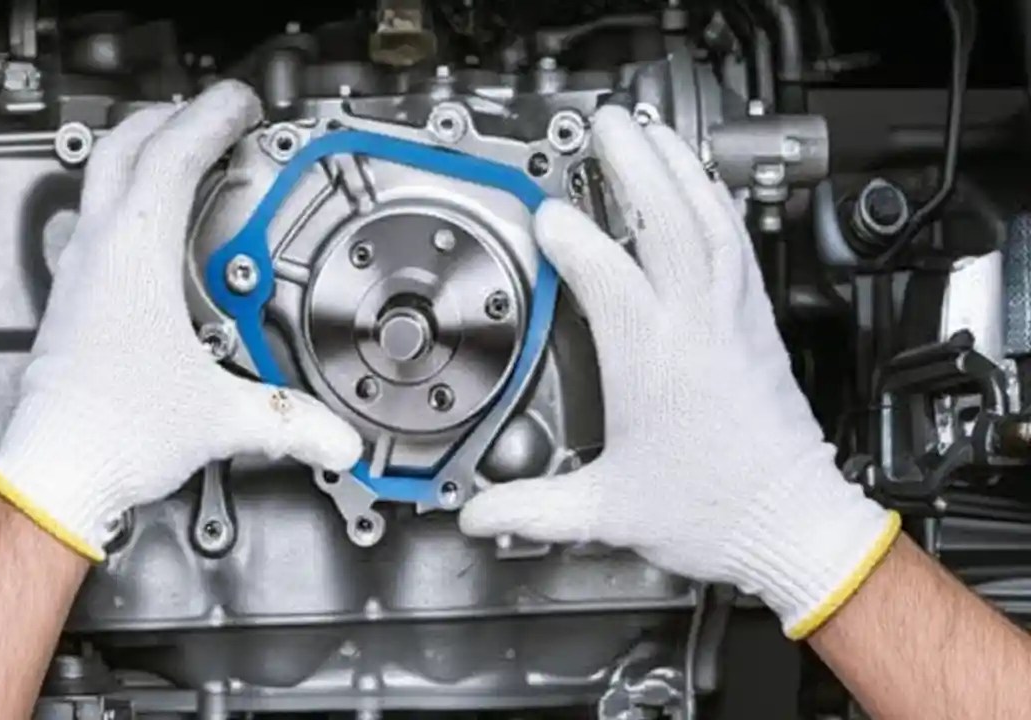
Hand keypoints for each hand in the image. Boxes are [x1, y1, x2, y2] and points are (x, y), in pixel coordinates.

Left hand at [0, 81, 360, 561]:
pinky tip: (161, 237)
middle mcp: (98, 254)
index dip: (211, 120)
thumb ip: (290, 421)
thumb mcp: (221, 417)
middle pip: (122, 148)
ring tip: (187, 163)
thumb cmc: (112, 433)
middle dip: (169, 120)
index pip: (171, 157)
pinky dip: (134, 204)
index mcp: (133, 257)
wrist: (55, 471)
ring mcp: (79, 275)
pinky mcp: (75, 302)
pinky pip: (101, 225)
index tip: (239, 107)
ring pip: (103, 182)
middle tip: (211, 119)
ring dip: (146, 158)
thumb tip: (337, 436)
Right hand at [460, 107, 898, 638]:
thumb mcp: (605, 511)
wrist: (793, 525)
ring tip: (653, 136)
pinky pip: (737, 245)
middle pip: (669, 223)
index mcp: (652, 363)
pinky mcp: (757, 327)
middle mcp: (697, 329)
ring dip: (680, 171)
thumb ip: (531, 509)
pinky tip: (703, 189)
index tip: (546, 217)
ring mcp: (733, 321)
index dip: (574, 240)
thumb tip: (478, 515)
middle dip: (636, 165)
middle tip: (608, 127)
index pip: (608, 277)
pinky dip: (716, 205)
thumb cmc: (712, 513)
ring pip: (710, 224)